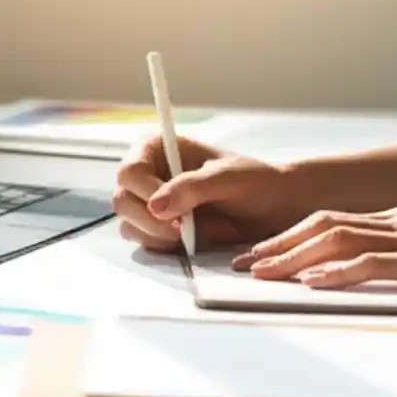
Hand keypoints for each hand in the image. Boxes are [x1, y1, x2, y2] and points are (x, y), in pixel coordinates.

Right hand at [112, 136, 299, 252]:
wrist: (274, 208)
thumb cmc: (254, 182)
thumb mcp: (226, 178)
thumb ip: (191, 188)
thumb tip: (156, 206)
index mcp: (159, 149)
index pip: (130, 171)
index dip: (144, 192)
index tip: (170, 210)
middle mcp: (149, 175)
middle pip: (122, 201)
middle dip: (149, 221)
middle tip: (182, 230)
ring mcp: (151, 204)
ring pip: (129, 226)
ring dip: (156, 236)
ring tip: (191, 234)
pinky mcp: (159, 230)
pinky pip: (146, 244)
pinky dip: (164, 247)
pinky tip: (190, 241)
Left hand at [232, 204, 396, 293]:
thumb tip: (373, 269)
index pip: (331, 221)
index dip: (290, 237)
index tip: (258, 254)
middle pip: (322, 225)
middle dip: (278, 245)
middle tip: (241, 264)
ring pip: (339, 239)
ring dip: (295, 257)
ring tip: (262, 273)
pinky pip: (376, 263)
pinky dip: (341, 271)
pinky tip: (316, 280)